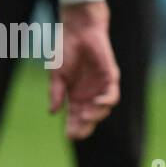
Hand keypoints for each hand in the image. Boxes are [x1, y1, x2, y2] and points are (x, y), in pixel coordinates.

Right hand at [51, 1, 120, 140]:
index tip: (68, 135)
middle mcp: (89, 94)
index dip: (73, 128)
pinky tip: (98, 103)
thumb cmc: (66, 51)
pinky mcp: (111, 76)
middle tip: (77, 134)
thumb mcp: (56, 75)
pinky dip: (107, 101)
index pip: (75, 118)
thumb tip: (52, 113)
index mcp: (75, 96)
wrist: (78, 31)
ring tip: (85, 118)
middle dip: (85, 127)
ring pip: (103, 109)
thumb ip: (56, 93)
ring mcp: (100, 86)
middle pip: (90, 118)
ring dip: (95, 116)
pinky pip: (113, 94)